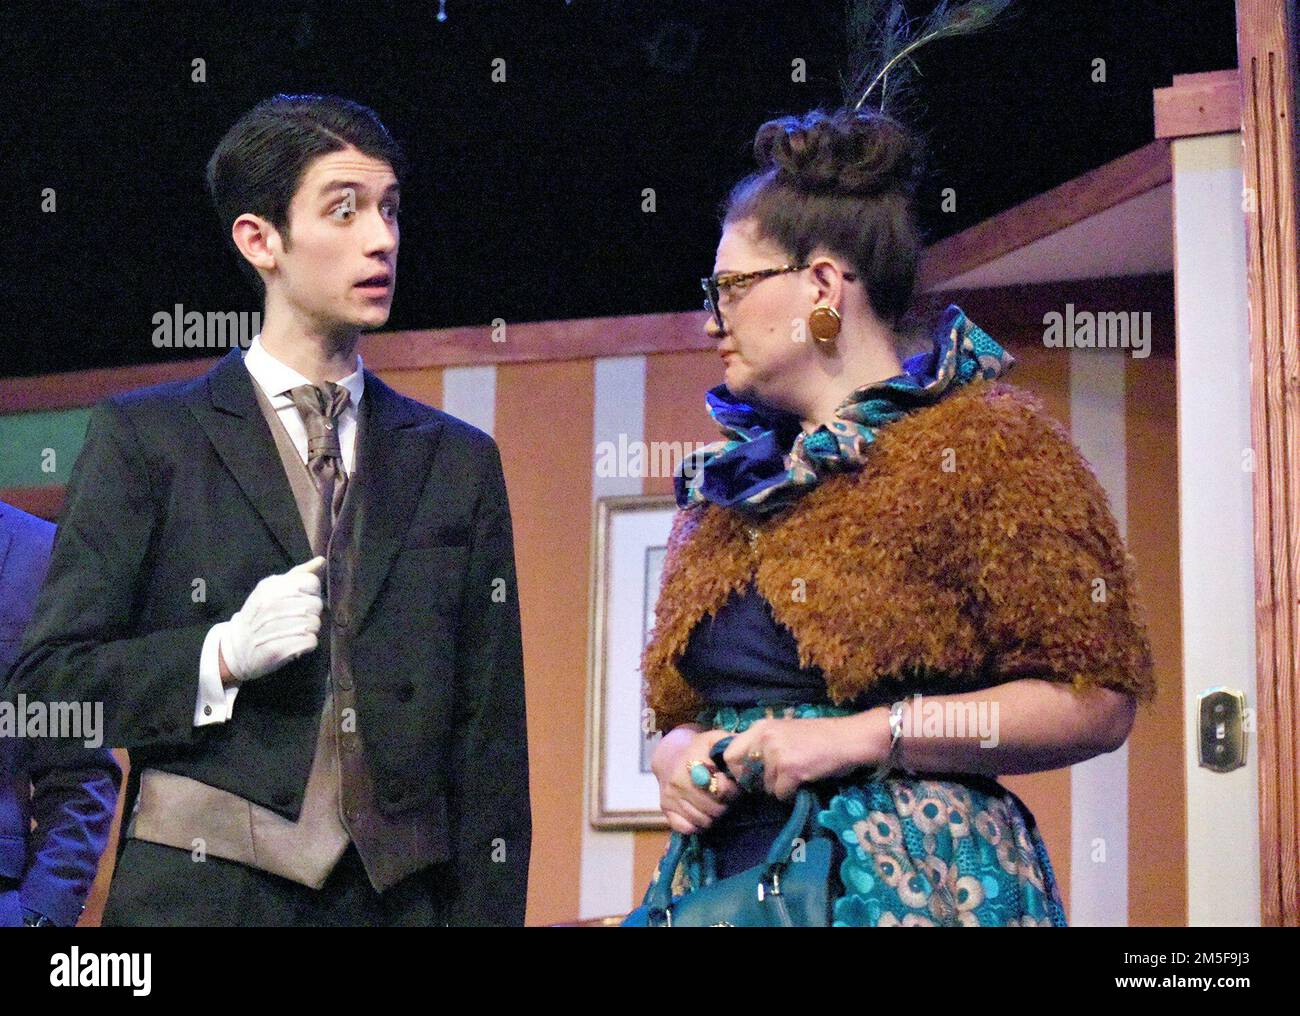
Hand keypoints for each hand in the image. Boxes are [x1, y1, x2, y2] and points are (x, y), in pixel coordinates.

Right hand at [216, 556, 324, 683]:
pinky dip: (306, 645)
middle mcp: (271, 604)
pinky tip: (295, 644)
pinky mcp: (276, 649)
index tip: (301, 600)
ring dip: (310, 630)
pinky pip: (310, 642)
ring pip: (315, 624)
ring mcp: (272, 626)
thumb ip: (299, 575)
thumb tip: (321, 560)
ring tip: (295, 632)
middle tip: (297, 620)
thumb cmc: (260, 615)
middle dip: (312, 614)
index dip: (311, 593)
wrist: (237, 647)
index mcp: (271, 586)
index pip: (311, 582)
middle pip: (316, 604)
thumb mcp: (274, 589)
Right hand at [650, 724, 740, 834]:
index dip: (732, 791)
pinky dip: (697, 825)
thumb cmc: (700, 750)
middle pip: (714, 808)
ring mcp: (670, 796)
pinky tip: (701, 814)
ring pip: (702, 820)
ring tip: (715, 804)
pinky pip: (687, 828)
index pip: (721, 789)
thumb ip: (731, 745)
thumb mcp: (715, 740)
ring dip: (713, 816)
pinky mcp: (665, 809)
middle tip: (726, 798)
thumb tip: (747, 755)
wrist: (670, 757)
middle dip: (725, 805)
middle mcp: (678, 779)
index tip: (733, 787)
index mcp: (693, 760)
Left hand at [722, 714, 881, 800]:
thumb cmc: (820, 737)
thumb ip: (764, 745)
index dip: (737, 770)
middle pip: (743, 774)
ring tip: (799, 774)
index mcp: (760, 727)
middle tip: (776, 780)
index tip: (749, 777)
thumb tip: (745, 768)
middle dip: (757, 782)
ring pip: (764, 787)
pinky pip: (780, 794)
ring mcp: (776, 754)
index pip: (729, 754)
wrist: (849, 739)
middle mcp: (764, 738)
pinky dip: (792, 794)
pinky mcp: (790, 770)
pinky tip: (805, 780)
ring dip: (779, 787)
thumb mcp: (785, 732)